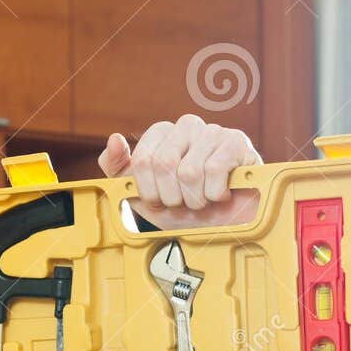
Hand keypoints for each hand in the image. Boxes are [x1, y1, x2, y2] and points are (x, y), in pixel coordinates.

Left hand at [99, 114, 261, 229]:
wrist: (221, 225)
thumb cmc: (182, 207)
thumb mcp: (142, 194)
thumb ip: (118, 169)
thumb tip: (114, 140)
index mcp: (161, 133)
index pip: (142, 160)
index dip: (149, 190)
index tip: (159, 200)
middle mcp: (186, 125)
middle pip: (163, 164)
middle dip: (171, 196)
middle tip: (183, 202)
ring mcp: (213, 131)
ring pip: (189, 171)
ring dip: (195, 198)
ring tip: (203, 198)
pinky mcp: (236, 142)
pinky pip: (215, 170)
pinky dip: (215, 193)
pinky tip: (221, 193)